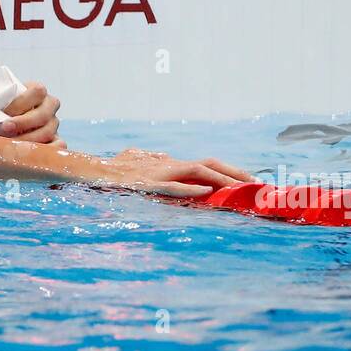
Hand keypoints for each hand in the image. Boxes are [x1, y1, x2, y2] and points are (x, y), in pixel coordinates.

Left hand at [0, 82, 62, 146]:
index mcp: (37, 91)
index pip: (37, 91)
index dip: (20, 103)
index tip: (3, 112)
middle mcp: (49, 107)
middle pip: (43, 114)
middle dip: (23, 123)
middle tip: (4, 129)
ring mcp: (53, 125)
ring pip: (48, 132)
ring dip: (27, 140)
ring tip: (9, 145)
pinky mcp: (54, 141)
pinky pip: (58, 146)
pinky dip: (46, 151)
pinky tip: (29, 154)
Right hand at [96, 148, 254, 197]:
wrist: (93, 170)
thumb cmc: (116, 168)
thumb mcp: (139, 162)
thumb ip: (154, 160)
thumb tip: (166, 158)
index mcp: (171, 163)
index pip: (207, 164)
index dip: (229, 171)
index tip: (249, 181)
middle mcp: (170, 164)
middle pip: (210, 164)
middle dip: (235, 173)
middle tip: (257, 185)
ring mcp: (161, 172)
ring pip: (198, 171)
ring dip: (222, 179)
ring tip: (241, 189)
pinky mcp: (149, 183)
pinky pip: (173, 185)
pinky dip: (190, 188)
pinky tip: (205, 192)